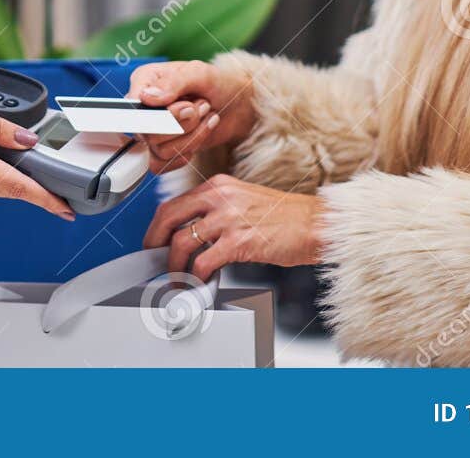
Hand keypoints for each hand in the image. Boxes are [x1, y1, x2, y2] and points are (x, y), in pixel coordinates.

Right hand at [126, 60, 256, 172]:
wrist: (236, 104)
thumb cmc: (217, 83)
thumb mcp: (200, 73)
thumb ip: (174, 82)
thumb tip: (148, 97)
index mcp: (145, 81)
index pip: (135, 106)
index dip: (162, 113)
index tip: (188, 104)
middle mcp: (144, 106)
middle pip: (148, 132)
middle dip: (184, 123)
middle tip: (203, 106)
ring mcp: (152, 129)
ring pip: (159, 150)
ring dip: (191, 135)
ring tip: (206, 116)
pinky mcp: (162, 149)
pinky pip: (163, 164)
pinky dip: (188, 151)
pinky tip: (201, 133)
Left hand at [143, 174, 324, 279]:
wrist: (316, 224)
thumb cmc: (286, 218)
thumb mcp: (244, 201)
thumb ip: (217, 212)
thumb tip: (193, 234)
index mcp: (218, 186)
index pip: (174, 203)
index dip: (158, 226)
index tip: (154, 241)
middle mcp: (220, 197)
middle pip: (168, 217)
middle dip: (155, 243)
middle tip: (153, 260)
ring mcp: (229, 218)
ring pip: (182, 242)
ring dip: (174, 266)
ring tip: (177, 279)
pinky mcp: (239, 241)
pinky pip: (203, 262)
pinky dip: (196, 277)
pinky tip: (200, 283)